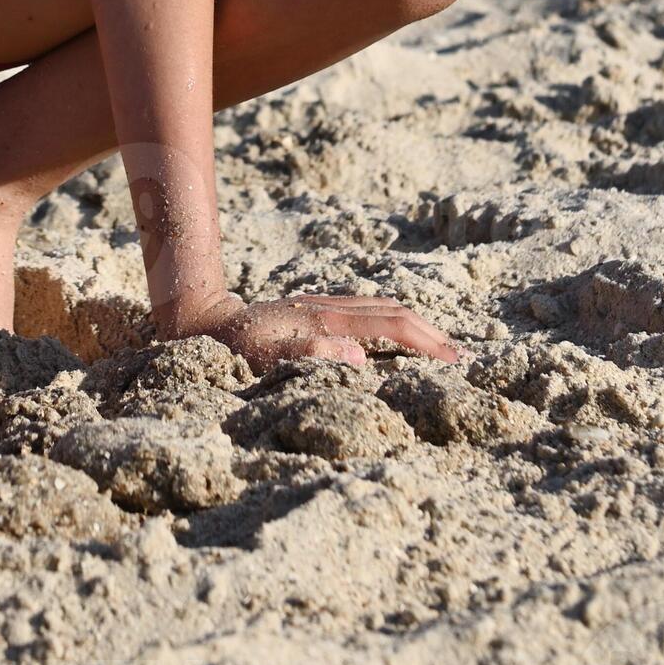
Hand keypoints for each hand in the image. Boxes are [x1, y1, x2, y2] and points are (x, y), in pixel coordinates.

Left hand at [155, 290, 462, 371]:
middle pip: (394, 310)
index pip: (390, 325)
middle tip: (460, 355)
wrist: (203, 320)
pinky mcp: (316, 309)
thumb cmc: (232, 348)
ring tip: (438, 345)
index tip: (454, 359)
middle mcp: (329, 306)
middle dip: (430, 331)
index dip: (425, 341)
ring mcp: (323, 305)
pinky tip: (396, 335)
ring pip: (382, 306)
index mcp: (325, 319)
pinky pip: (366, 310)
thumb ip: (311, 354)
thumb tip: (362, 356)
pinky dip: (392, 321)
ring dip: (414, 323)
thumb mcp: (265, 357)